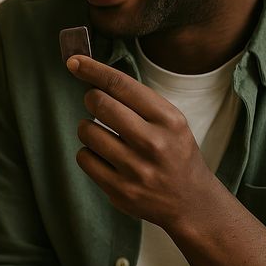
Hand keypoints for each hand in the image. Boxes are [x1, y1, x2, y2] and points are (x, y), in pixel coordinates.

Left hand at [68, 57, 265, 265]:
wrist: (191, 202)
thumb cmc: (175, 153)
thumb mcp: (171, 121)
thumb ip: (139, 101)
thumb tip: (95, 77)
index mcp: (169, 120)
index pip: (121, 85)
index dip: (93, 69)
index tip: (74, 62)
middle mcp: (153, 143)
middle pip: (99, 103)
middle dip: (92, 99)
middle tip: (97, 104)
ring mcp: (135, 169)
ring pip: (87, 131)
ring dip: (88, 128)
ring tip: (104, 134)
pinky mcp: (119, 190)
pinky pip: (84, 158)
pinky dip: (88, 153)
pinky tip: (104, 156)